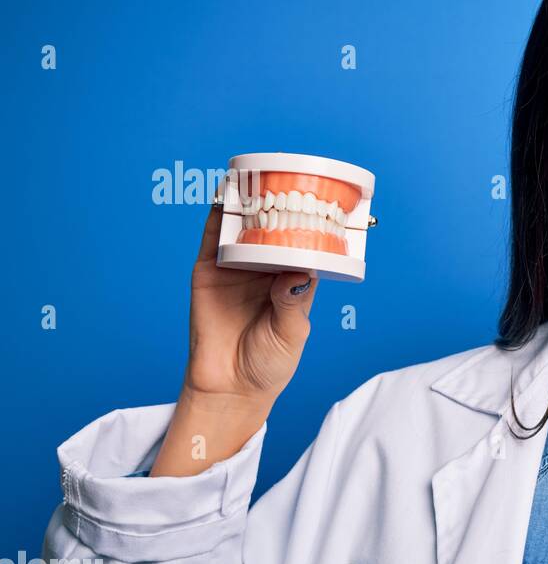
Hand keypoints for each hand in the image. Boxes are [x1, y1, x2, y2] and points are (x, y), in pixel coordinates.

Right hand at [149, 199, 318, 476]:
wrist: (229, 387)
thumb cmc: (269, 363)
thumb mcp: (290, 334)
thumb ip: (293, 303)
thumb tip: (297, 273)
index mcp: (295, 281)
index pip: (306, 243)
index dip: (313, 222)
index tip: (323, 200)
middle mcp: (267, 269)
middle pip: (275, 228)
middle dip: (282, 204)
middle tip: (290, 178)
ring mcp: (237, 268)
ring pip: (245, 227)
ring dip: (250, 202)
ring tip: (258, 175)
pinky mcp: (208, 272)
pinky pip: (213, 238)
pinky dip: (219, 215)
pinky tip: (226, 195)